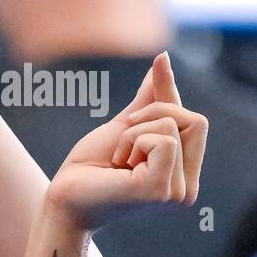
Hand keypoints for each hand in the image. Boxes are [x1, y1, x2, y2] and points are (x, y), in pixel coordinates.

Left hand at [46, 53, 207, 232]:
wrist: (62, 198)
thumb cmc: (88, 169)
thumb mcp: (124, 128)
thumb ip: (149, 100)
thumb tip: (162, 61)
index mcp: (183, 176)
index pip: (194, 123)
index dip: (172, 92)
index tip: (160, 58)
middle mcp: (187, 189)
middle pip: (195, 121)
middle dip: (152, 115)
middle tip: (122, 142)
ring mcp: (178, 193)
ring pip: (174, 127)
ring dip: (135, 134)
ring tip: (118, 160)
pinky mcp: (164, 192)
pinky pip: (162, 140)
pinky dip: (134, 142)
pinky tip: (119, 165)